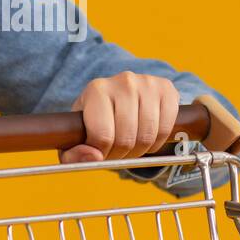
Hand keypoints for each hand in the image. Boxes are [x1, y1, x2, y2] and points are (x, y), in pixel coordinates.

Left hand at [59, 72, 179, 163]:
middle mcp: (123, 82)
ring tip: (131, 144)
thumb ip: (72, 154)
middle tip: (117, 150)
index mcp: (96, 90)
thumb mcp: (77, 135)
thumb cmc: (96, 119)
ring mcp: (147, 84)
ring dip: (140, 150)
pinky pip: (165, 129)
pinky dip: (157, 142)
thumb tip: (93, 157)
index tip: (101, 152)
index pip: (102, 136)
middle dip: (121, 154)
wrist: (121, 95)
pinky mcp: (167, 89)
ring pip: (147, 137)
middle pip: (126, 139)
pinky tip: (148, 135)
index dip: (102, 154)